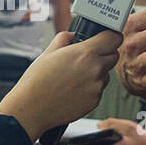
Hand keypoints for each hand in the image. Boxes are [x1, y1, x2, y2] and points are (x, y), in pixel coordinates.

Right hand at [0, 30, 119, 140]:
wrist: (32, 108)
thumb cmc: (36, 82)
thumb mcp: (48, 53)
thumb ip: (64, 39)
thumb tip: (72, 36)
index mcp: (85, 53)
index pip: (114, 38)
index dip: (111, 36)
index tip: (107, 38)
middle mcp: (95, 69)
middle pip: (114, 55)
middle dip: (104, 54)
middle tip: (87, 58)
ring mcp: (96, 87)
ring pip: (106, 74)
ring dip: (97, 73)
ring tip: (74, 78)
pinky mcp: (95, 101)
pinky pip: (98, 90)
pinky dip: (90, 89)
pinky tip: (73, 90)